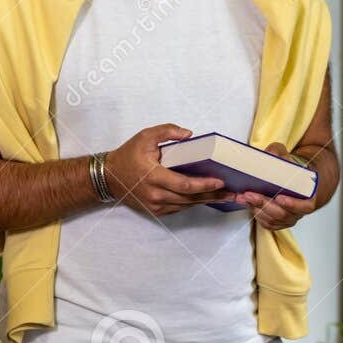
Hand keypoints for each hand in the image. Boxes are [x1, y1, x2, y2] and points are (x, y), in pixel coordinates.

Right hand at [104, 124, 235, 216]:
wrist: (109, 177)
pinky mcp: (156, 210)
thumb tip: (189, 134)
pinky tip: (207, 198)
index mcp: (154, 176)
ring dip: (206, 201)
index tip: (221, 181)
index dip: (204, 185)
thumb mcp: (145, 136)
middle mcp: (156, 194)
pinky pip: (179, 207)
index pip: (185, 185)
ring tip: (226, 196)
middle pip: (190, 198)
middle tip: (233, 193)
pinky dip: (194, 202)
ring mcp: (156, 205)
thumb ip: (167, 131)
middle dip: (213, 195)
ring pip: (187, 205)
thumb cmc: (128, 155)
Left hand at [234, 143, 318, 230]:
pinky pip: (266, 223)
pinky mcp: (277, 221)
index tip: (279, 197)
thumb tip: (269, 154)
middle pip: (282, 213)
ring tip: (243, 197)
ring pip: (272, 219)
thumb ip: (278, 152)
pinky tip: (246, 202)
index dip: (293, 204)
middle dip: (264, 203)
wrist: (287, 178)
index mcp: (308, 196)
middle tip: (250, 194)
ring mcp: (288, 218)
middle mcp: (299, 210)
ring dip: (256, 208)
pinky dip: (255, 213)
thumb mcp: (285, 155)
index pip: (306, 206)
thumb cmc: (288, 169)